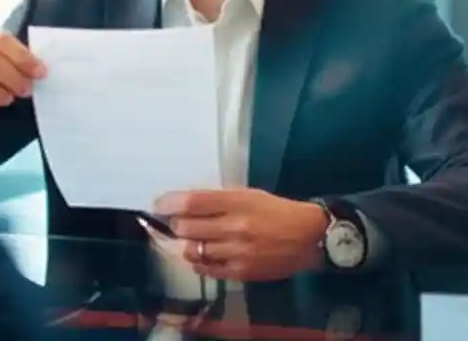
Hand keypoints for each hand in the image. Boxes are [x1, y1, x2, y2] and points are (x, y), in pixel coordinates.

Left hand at [151, 189, 329, 280]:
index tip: (158, 204)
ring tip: (191, 239)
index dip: (169, 203)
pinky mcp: (241, 272)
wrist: (309, 237)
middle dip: (176, 224)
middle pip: (187, 227)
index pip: (193, 202)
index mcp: (238, 202)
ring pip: (194, 250)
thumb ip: (219, 200)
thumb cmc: (277, 211)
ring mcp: (237, 252)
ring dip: (187, 244)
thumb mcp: (250, 195)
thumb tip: (186, 205)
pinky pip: (207, 269)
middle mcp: (235, 227)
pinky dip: (199, 262)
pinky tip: (201, 255)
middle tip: (176, 222)